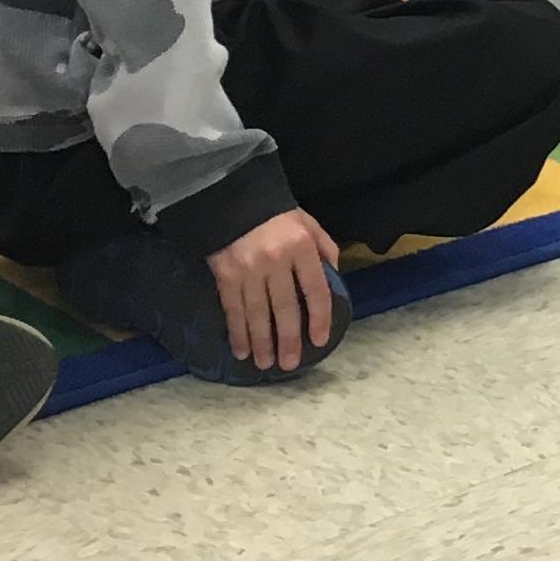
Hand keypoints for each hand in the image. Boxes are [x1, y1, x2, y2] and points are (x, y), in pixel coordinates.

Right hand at [209, 207, 340, 373]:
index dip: (320, 318)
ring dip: (261, 342)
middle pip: (285, 308)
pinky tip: (241, 349)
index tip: (319, 340)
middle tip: (289, 364)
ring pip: (258, 313)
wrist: (231, 196)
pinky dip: (237, 332)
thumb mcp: (307, 221)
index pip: (316, 289)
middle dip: (288, 339)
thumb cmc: (274, 212)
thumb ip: (324, 247)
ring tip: (265, 364)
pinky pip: (233, 309)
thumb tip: (334, 275)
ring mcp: (248, 269)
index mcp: (301, 246)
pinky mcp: (225, 274)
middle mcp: (276, 260)